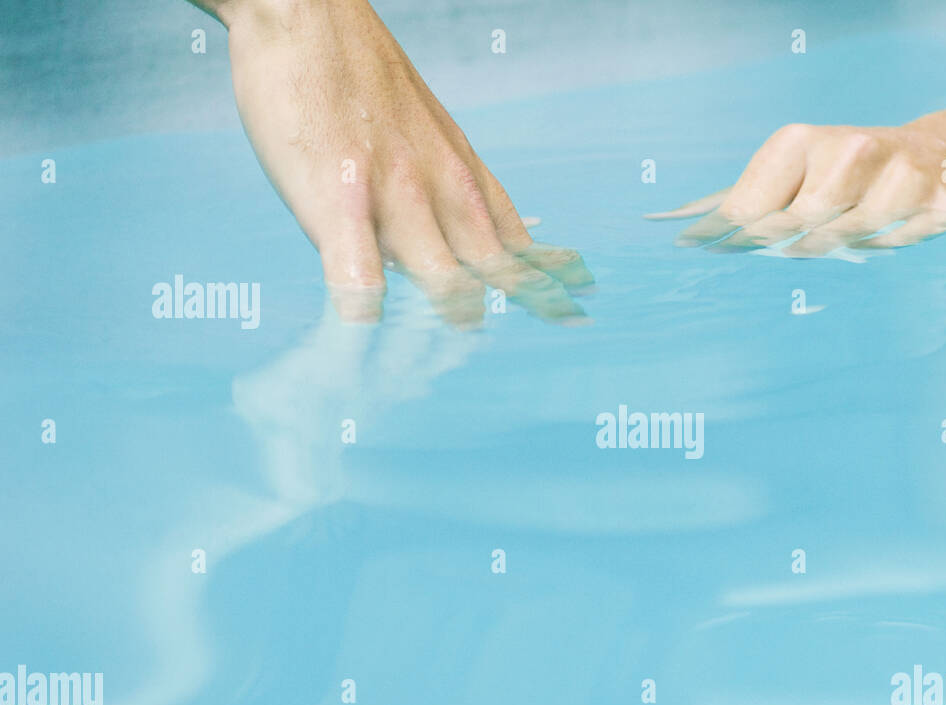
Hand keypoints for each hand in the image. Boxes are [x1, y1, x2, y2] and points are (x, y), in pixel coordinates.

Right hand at [220, 0, 591, 321]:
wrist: (303, 6)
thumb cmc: (355, 74)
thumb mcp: (422, 128)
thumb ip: (443, 183)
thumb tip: (453, 242)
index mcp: (458, 172)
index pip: (517, 236)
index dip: (548, 274)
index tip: (580, 299)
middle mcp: (440, 188)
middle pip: (498, 265)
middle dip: (534, 304)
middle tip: (570, 329)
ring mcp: (393, 198)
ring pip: (446, 282)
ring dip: (463, 325)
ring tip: (480, 366)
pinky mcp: (336, 203)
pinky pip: (359, 282)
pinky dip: (373, 327)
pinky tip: (381, 358)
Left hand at [647, 122, 945, 256]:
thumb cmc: (851, 172)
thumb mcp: (800, 171)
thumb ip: (752, 200)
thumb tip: (686, 229)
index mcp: (804, 142)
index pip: (752, 202)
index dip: (725, 232)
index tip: (695, 248)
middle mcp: (850, 148)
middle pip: (799, 223)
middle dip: (787, 240)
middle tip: (786, 241)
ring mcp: (900, 172)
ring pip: (849, 236)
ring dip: (840, 243)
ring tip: (842, 230)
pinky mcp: (940, 199)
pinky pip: (896, 243)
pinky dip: (888, 242)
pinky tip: (891, 224)